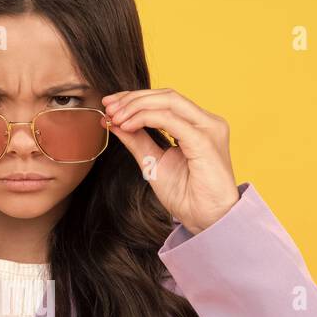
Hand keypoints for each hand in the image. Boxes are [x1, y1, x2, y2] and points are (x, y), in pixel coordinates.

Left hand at [102, 88, 239, 233]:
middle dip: (133, 98)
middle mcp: (206, 122)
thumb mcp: (153, 162)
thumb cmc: (186, 196)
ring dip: (137, 106)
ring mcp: (208, 129)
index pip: (165, 101)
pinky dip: (146, 118)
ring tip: (115, 116)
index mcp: (198, 125)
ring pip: (169, 101)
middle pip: (166, 96)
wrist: (207, 220)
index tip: (109, 104)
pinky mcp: (205, 140)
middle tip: (108, 106)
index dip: (135, 98)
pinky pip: (171, 120)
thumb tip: (114, 121)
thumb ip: (137, 140)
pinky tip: (127, 126)